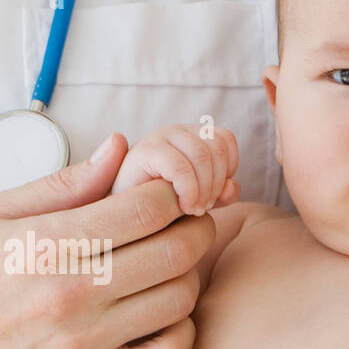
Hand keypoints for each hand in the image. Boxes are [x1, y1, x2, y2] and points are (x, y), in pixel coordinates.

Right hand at [0, 133, 216, 348]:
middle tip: (186, 227)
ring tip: (166, 272)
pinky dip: (179, 332)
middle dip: (194, 229)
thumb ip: (64, 183)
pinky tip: (160, 320)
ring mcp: (84, 342)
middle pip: (177, 250)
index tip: (166, 197)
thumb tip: (121, 147)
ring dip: (186, 279)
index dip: (171, 194)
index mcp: (48, 241)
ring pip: (180, 300)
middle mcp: (71, 291)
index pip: (148, 206)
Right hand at [110, 124, 240, 214]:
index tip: (214, 195)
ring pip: (203, 155)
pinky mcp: (144, 152)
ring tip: (193, 210)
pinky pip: (181, 167)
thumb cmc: (156, 209)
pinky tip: (183, 207)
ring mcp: (158, 138)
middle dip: (216, 184)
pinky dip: (189, 191)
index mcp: (189, 137)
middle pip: (217, 148)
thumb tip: (231, 187)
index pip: (225, 139)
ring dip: (204, 189)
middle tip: (203, 208)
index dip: (227, 169)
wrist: (117, 216)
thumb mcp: (197, 201)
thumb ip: (220, 194)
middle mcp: (175, 132)